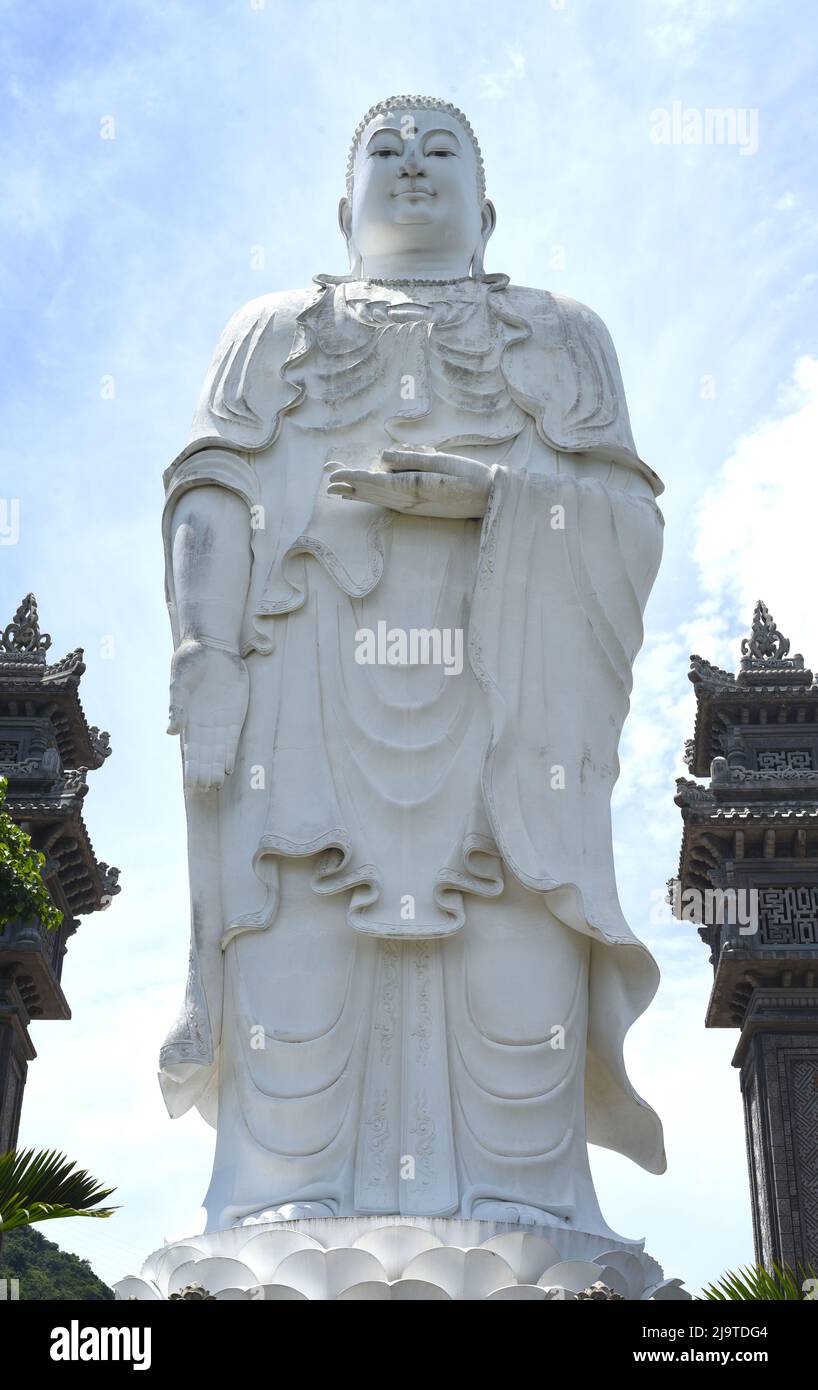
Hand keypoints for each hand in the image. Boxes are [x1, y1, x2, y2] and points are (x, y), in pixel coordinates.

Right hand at [167, 638, 248, 790]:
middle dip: (204, 772)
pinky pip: (232, 738)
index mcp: (187, 719)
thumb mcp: (179, 682)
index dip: (190, 767)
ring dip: (216, 767)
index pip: (189, 749)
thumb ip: (176, 706)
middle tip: (206, 788)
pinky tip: (228, 767)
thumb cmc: (190, 660)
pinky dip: (230, 752)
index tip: (190, 783)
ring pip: (218, 751)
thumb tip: (171, 731)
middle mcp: (203, 724)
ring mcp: (220, 721)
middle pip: (204, 754)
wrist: (212, 645)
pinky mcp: (235, 715)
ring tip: (216, 784)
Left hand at [326, 448, 493, 518]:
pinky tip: (362, 497)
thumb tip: (382, 458)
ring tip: (335, 488)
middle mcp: (407, 501)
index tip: (333, 473)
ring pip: (376, 499)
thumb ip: (410, 461)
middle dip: (347, 483)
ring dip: (355, 492)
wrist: (488, 499)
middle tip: (326, 474)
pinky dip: (370, 499)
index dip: (351, 476)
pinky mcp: (416, 508)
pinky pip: (386, 503)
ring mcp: (411, 507)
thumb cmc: (468, 475)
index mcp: (412, 487)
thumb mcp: (441, 462)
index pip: (373, 481)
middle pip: (370, 491)